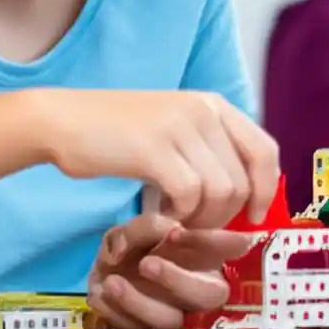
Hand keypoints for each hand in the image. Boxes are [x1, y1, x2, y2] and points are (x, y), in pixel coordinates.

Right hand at [32, 89, 279, 228]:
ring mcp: (180, 127)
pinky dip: (179, 216)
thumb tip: (243, 190)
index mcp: (212, 104)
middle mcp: (203, 111)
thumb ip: (207, 148)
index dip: (266, 188)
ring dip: (201, 218)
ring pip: (221, 191)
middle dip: (224, 214)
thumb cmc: (116, 133)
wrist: (62, 120)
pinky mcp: (155, 148)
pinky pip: (190, 195)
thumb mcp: (173, 128)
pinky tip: (160, 215)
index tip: (252, 215)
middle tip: (196, 223)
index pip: (264, 149)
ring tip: (176, 219)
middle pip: (243, 179)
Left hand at [87, 214, 256, 328]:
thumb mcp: (141, 226)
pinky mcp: (149, 328)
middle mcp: (200, 287)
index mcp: (208, 257)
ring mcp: (176, 312)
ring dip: (140, 303)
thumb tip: (161, 237)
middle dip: (177, 280)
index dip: (211, 242)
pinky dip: (116, 314)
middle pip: (208, 295)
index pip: (230, 247)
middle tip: (147, 264)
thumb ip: (150, 227)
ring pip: (171, 320)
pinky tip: (101, 295)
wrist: (110, 267)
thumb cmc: (137, 243)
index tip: (176, 232)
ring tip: (112, 282)